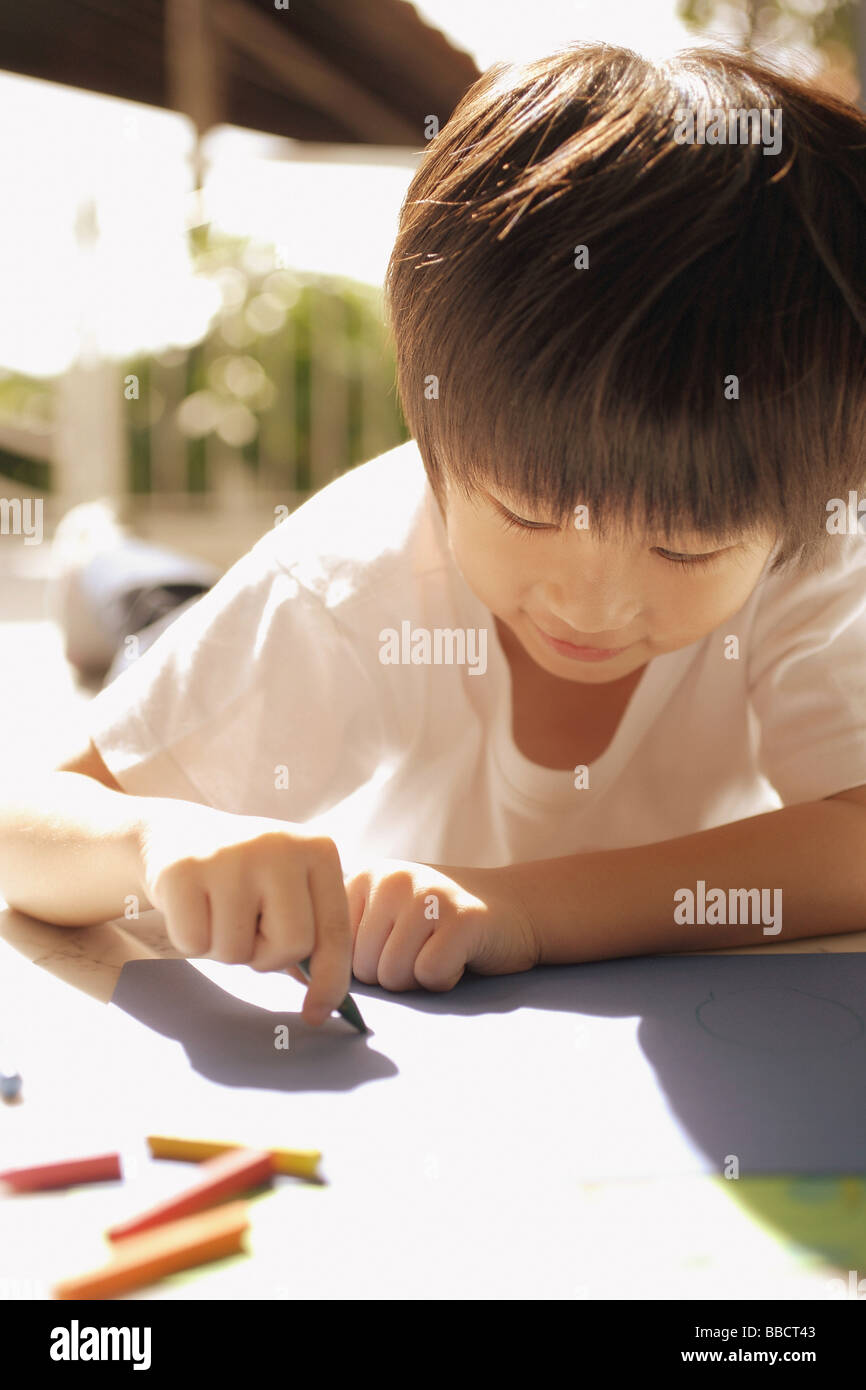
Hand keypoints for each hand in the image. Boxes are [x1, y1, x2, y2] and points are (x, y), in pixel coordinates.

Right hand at [137, 801, 350, 1025]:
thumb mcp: (289, 890)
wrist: (178, 835)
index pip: (335, 931)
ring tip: (217, 912)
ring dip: (225, 948)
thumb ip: (312, 935)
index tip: (316, 1015)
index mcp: (318, 850)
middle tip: (248, 932)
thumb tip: (324, 1001)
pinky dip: (191, 940)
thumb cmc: (244, 877)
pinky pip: (195, 943)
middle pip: (293, 945)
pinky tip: (191, 906)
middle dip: (267, 957)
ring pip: (239, 951)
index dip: (330, 981)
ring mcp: (231, 854)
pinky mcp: (184, 870)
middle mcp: (280, 845)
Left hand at [310, 859, 539, 992]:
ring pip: (393, 975)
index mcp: (364, 877)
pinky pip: (430, 975)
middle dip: (391, 974)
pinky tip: (460, 956)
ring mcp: (428, 895)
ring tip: (439, 949)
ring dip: (418, 979)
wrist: (516, 906)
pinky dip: (445, 979)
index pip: (331, 949)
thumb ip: (346, 934)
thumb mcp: (385, 914)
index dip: (362, 964)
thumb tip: (301, 976)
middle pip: (361, 967)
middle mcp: (392, 878)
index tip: (392, 946)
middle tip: (422, 948)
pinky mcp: (462, 918)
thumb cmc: (440, 924)